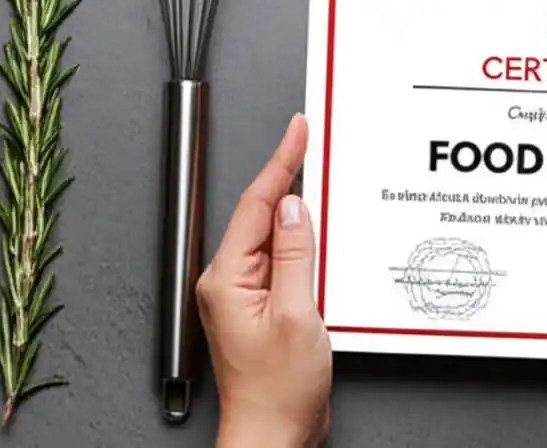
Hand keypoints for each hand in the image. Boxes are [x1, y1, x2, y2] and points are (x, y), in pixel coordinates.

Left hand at [197, 115, 332, 446]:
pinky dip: (302, 242)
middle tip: (310, 140)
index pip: (256, 204)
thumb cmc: (276, 393)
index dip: (280, 161)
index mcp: (227, 279)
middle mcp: (228, 282)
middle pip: (261, 214)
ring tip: (319, 178)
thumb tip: (294, 209)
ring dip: (297, 210)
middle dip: (287, 175)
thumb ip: (295, 256)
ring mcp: (243, 295)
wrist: (273, 436)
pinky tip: (317, 234)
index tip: (296, 130)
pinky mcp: (261, 307)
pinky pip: (281, 260)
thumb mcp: (297, 315)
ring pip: (272, 236)